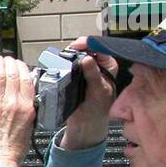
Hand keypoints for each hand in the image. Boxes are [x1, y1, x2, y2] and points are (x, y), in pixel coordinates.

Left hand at [0, 56, 37, 166]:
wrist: (0, 158)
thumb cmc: (14, 147)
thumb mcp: (30, 125)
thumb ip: (28, 108)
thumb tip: (25, 95)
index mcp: (27, 107)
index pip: (27, 79)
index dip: (22, 68)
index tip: (19, 64)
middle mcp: (13, 103)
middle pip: (12, 74)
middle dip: (9, 63)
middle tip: (7, 59)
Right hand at [61, 36, 118, 150]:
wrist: (84, 123)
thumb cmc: (97, 109)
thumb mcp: (98, 91)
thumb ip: (94, 75)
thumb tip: (88, 59)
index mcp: (108, 65)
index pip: (99, 47)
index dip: (88, 43)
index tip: (76, 46)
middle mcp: (96, 64)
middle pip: (84, 48)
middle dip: (75, 49)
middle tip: (66, 54)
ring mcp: (84, 68)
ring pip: (74, 55)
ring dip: (66, 56)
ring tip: (61, 60)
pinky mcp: (72, 73)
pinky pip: (66, 63)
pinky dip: (61, 63)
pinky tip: (58, 65)